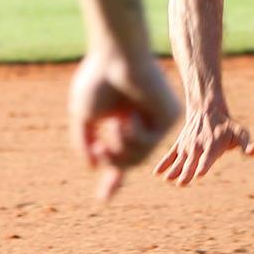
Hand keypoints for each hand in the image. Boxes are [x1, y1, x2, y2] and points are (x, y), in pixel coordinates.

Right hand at [68, 42, 181, 203]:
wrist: (117, 54)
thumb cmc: (98, 78)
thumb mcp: (82, 115)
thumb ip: (84, 143)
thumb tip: (93, 165)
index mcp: (122, 121)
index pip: (119, 156)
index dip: (111, 177)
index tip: (103, 199)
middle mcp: (142, 122)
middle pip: (129, 160)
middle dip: (113, 160)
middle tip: (100, 150)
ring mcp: (158, 119)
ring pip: (140, 155)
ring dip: (122, 148)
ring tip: (114, 127)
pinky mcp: (170, 115)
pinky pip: (150, 142)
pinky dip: (134, 135)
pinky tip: (129, 116)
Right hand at [154, 102, 253, 186]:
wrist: (207, 109)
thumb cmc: (227, 126)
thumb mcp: (240, 133)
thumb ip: (247, 145)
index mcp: (213, 146)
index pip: (208, 158)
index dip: (204, 166)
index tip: (199, 175)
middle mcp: (198, 147)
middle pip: (192, 162)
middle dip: (187, 172)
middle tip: (182, 183)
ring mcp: (187, 146)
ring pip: (179, 160)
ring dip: (173, 170)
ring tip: (168, 179)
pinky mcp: (179, 145)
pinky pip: (170, 155)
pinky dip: (164, 163)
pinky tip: (156, 173)